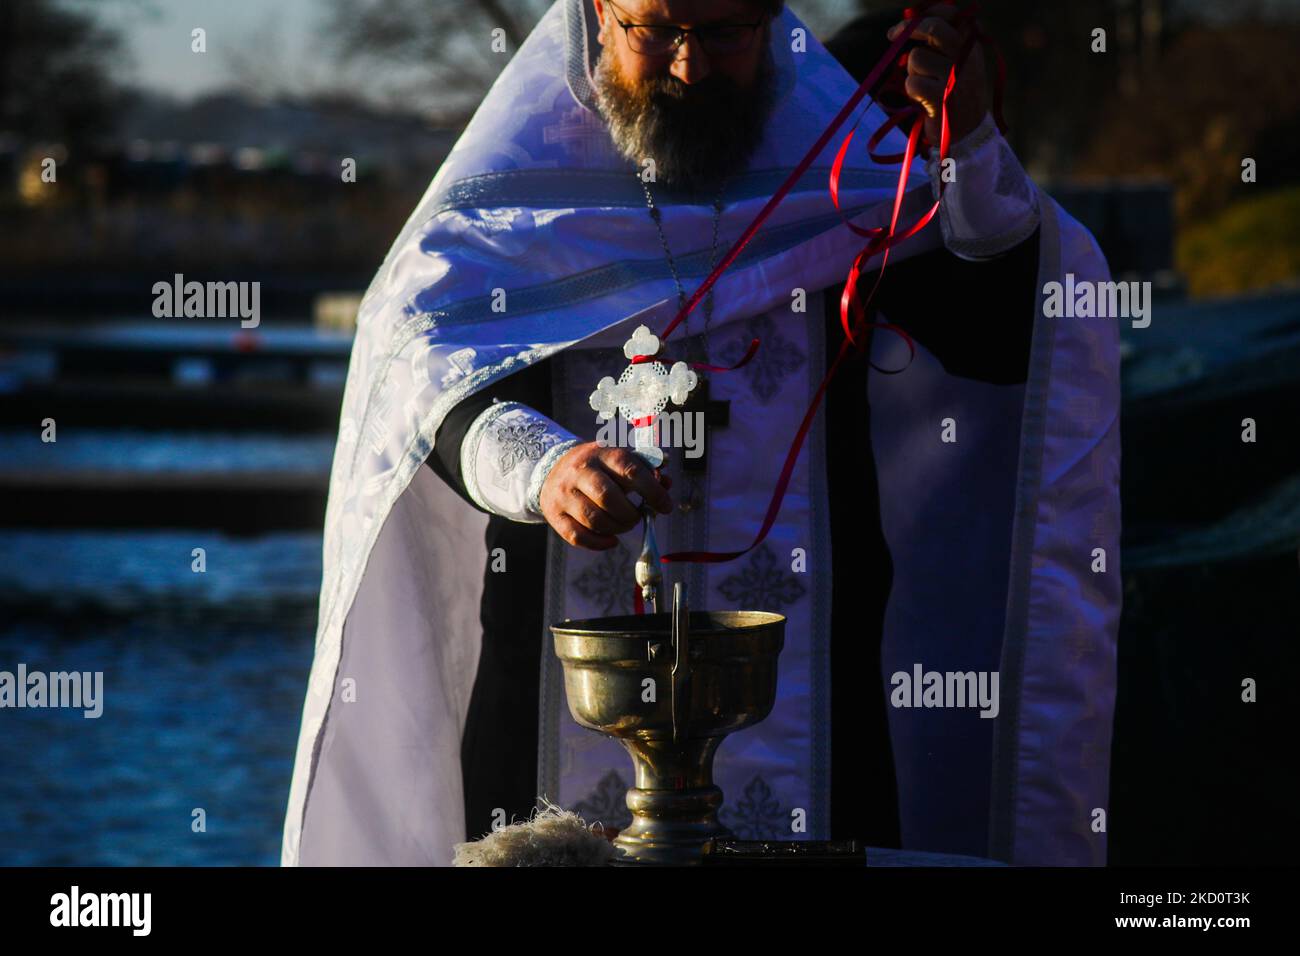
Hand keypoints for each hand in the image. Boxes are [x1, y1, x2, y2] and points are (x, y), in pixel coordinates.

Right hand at [538, 442, 672, 549]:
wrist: (551, 468)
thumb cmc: (597, 467)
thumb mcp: (617, 460)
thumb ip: (645, 470)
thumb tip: (666, 483)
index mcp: (601, 454)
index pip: (630, 470)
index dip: (652, 491)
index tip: (665, 506)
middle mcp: (580, 471)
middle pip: (609, 497)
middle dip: (631, 514)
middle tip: (638, 517)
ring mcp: (564, 494)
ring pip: (595, 520)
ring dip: (617, 528)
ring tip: (624, 525)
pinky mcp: (555, 514)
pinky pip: (578, 537)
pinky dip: (600, 543)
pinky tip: (611, 539)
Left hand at [887, 4, 987, 147]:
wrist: (968, 133)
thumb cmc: (956, 96)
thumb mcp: (957, 65)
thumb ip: (940, 44)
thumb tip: (908, 21)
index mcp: (971, 46)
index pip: (951, 15)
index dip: (927, 13)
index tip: (909, 20)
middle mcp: (966, 57)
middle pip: (934, 28)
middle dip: (908, 29)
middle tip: (892, 34)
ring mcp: (955, 77)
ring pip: (916, 59)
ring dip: (912, 72)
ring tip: (925, 87)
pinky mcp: (941, 98)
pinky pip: (912, 83)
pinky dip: (911, 92)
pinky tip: (923, 101)